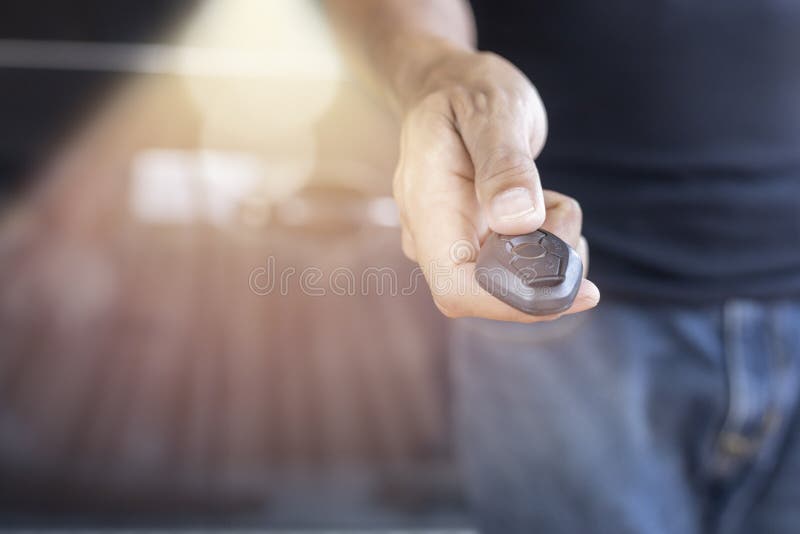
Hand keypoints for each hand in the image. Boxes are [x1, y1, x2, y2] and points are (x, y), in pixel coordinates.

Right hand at [394, 47, 598, 320]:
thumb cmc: (468, 91)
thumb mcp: (491, 112)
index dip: (511, 302)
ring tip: (555, 198)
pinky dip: (548, 249)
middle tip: (564, 213)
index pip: (458, 287)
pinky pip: (515, 269)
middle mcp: (432, 236)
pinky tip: (547, 206)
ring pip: (508, 284)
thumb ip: (504, 165)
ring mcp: (450, 242)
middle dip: (542, 271)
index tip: (572, 291)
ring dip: (552, 256)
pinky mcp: (472, 243)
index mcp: (427, 207)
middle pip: (487, 294)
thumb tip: (519, 221)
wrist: (449, 86)